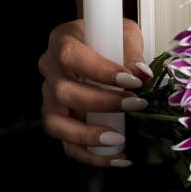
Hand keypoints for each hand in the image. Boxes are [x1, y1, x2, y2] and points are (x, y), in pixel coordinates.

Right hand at [38, 19, 151, 166]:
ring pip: (55, 122)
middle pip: (63, 91)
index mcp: (62, 41)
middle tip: (136, 104)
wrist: (99, 45)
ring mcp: (49, 96)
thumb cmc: (109, 37)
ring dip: (87, 135)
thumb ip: (131, 51)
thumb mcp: (124, 33)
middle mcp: (49, 69)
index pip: (71, 56)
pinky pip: (66, 144)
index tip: (132, 80)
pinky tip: (117, 158)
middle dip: (102, 102)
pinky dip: (90, 155)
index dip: (99, 71)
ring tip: (119, 139)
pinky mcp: (58, 119)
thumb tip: (141, 73)